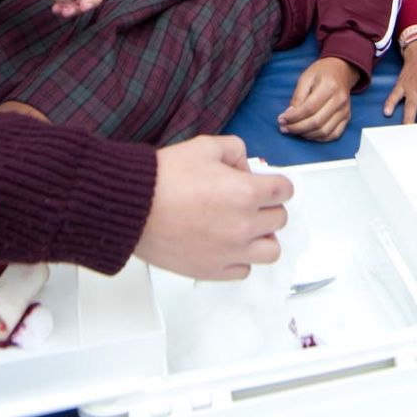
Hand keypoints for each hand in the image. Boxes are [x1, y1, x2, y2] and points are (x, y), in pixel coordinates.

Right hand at [135, 134, 292, 279]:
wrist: (132, 206)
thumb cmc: (162, 177)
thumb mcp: (204, 146)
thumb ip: (234, 150)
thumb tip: (244, 166)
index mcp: (246, 192)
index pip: (285, 190)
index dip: (276, 184)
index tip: (267, 185)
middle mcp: (244, 225)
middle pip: (279, 219)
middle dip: (267, 207)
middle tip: (249, 202)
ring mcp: (230, 252)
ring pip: (271, 251)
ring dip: (262, 237)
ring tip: (244, 228)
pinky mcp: (213, 270)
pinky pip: (244, 270)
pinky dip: (240, 259)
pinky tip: (226, 245)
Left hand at [277, 57, 358, 141]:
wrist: (341, 71)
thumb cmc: (321, 73)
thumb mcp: (305, 78)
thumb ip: (297, 97)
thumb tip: (289, 115)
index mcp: (329, 86)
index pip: (309, 108)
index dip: (293, 117)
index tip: (281, 119)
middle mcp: (340, 100)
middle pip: (316, 122)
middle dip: (297, 128)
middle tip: (284, 128)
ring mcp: (345, 111)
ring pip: (324, 131)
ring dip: (306, 135)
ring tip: (293, 131)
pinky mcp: (347, 118)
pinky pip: (333, 135)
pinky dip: (319, 138)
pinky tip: (307, 134)